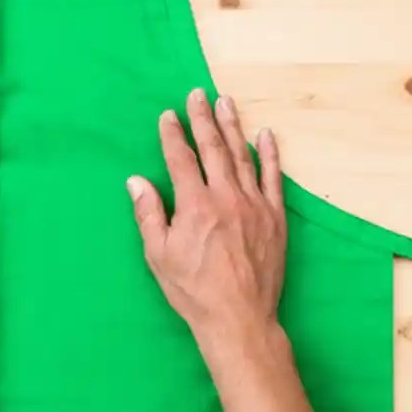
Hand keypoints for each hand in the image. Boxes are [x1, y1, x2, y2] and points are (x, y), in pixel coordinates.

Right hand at [127, 88, 286, 368]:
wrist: (239, 318)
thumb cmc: (194, 291)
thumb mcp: (159, 256)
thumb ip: (149, 214)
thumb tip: (136, 181)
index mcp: (194, 205)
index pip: (181, 159)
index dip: (173, 135)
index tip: (168, 115)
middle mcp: (226, 197)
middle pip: (213, 149)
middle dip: (203, 119)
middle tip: (198, 94)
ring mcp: (254, 205)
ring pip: (242, 156)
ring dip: (233, 127)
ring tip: (227, 103)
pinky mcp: (275, 217)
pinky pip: (273, 178)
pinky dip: (270, 154)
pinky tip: (266, 135)